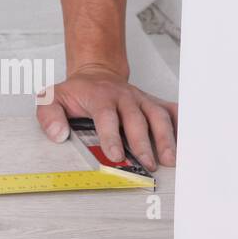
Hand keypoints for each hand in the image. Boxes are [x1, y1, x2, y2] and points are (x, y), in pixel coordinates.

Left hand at [36, 64, 177, 170]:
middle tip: (148, 164)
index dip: (111, 136)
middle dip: (143, 143)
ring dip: (166, 138)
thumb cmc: (76, 93)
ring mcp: (142, 100)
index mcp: (99, 96)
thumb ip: (49, 115)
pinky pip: (172, 111)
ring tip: (170, 159)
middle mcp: (124, 97)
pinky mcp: (154, 104)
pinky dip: (183, 124)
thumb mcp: (52, 98)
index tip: (115, 156)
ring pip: (159, 116)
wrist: (95, 74)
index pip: (107, 116)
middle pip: (137, 119)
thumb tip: (58, 134)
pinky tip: (188, 141)